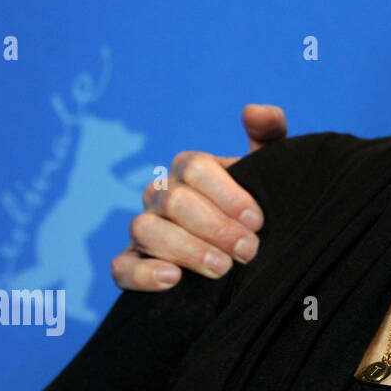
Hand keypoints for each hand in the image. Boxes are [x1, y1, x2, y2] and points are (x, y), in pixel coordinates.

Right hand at [111, 104, 287, 290]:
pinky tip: (173, 280)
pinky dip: (143, 273)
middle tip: (249, 250)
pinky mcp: (134, 263)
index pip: (194, 168)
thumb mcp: (269, 169)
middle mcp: (161, 195)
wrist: (250, 246)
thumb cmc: (258, 202)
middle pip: (174, 201)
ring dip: (186, 250)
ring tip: (222, 268)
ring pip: (145, 230)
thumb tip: (253, 110)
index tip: (257, 221)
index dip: (227, 195)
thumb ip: (270, 132)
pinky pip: (121, 267)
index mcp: (189, 168)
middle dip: (215, 228)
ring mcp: (144, 229)